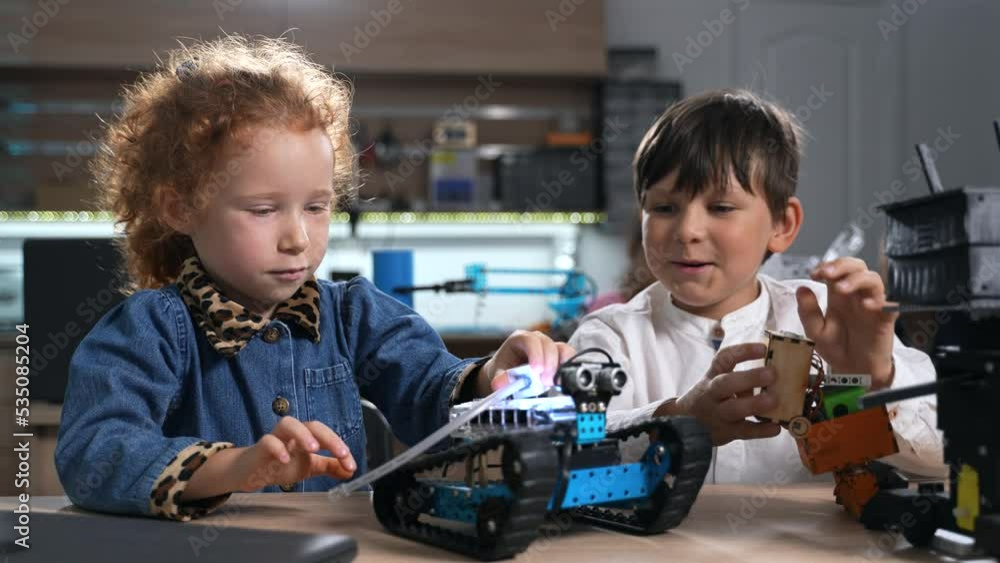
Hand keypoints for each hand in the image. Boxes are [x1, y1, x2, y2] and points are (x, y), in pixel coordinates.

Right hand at [231, 417, 355, 491]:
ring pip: (288, 424)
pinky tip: (285, 459)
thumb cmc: (281, 464)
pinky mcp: (260, 448)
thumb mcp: (310, 466)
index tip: (350, 465)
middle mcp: (292, 432)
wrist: (252, 471)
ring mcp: (275, 437)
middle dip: (328, 438)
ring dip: (303, 434)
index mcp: (306, 435)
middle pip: (311, 425)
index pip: (326, 434)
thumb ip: (329, 466)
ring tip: (313, 448)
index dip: (340, 447)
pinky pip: (267, 441)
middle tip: (340, 453)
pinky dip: (277, 448)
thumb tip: (350, 471)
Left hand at [478, 330, 575, 395]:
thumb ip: (500, 378)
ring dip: (561, 366)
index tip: (536, 370)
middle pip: (548, 344)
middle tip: (545, 381)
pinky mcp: (558, 356)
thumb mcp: (497, 374)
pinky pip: (569, 357)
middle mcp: (536, 340)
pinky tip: (560, 381)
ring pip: (562, 349)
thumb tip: (501, 383)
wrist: (510, 373)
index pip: (531, 340)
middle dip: (549, 364)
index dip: (536, 354)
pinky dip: (568, 368)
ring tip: (554, 382)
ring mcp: (549, 347)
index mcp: (520, 339)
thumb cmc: (504, 370)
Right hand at [662, 343, 779, 445]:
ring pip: (733, 409)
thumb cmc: (710, 399)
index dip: (743, 352)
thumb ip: (740, 379)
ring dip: (754, 404)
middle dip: (749, 378)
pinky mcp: (726, 432)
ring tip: (774, 400)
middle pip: (726, 384)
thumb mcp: (716, 384)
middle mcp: (712, 394)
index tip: (763, 349)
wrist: (686, 425)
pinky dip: (761, 430)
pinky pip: (744, 431)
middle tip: (772, 374)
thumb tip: (776, 376)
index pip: (724, 359)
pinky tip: (775, 426)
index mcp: (712, 377)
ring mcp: (718, 414)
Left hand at [798, 257, 897, 389]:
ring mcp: (873, 304)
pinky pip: (889, 303)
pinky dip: (879, 300)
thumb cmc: (837, 348)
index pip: (835, 270)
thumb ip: (808, 311)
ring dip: (857, 279)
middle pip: (856, 266)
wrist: (853, 371)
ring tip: (842, 288)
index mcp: (838, 295)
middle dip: (841, 265)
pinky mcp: (886, 317)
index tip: (815, 274)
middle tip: (827, 273)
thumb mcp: (815, 331)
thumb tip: (801, 289)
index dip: (826, 266)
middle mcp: (856, 295)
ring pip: (873, 279)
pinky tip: (866, 305)